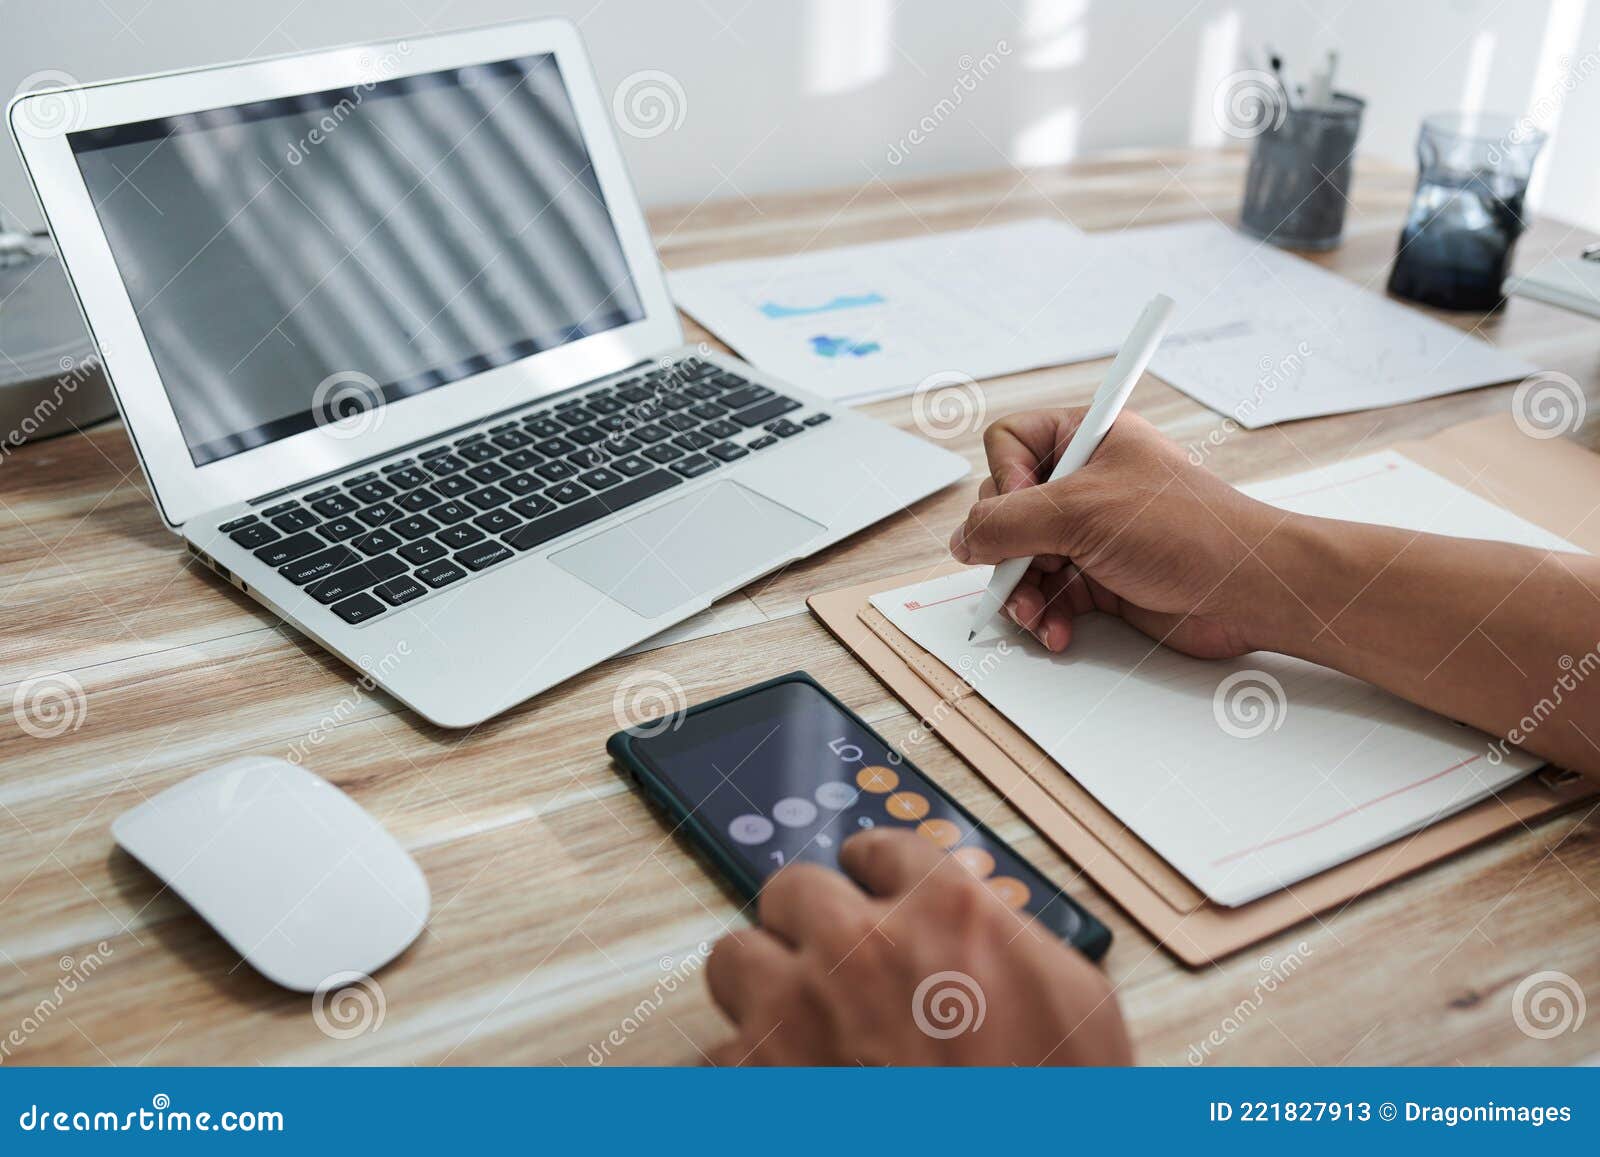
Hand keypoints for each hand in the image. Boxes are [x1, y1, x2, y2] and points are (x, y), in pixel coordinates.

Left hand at [703, 828, 1130, 1065]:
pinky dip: (743, 1073)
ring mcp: (796, 1016)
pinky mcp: (752, 1086)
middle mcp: (860, 948)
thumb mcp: (1075, 1002)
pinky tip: (781, 1086)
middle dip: (808, 920)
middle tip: (827, 951)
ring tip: (793, 1019)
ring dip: (762, 985)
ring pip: (733, 958)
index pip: (881, 848)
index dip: (874, 871)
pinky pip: (716, 1056)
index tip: (869, 883)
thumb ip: (1012, 939)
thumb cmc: (1055, 1105)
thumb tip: (981, 922)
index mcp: (946, 913)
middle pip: (790, 890)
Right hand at [949, 408, 1285, 658]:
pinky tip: (1059, 628)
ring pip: (1021, 558)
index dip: (1005, 480)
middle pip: (1006, 509)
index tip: (1026, 511)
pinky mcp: (1099, 576)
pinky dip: (1045, 614)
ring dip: (1022, 592)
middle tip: (1025, 571)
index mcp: (1087, 439)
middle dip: (1008, 550)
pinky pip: (1046, 593)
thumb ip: (1008, 522)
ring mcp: (1091, 531)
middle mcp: (1086, 482)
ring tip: (1037, 613)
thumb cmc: (1189, 530)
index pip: (1008, 442)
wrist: (1248, 590)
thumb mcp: (1082, 512)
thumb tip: (963, 539)